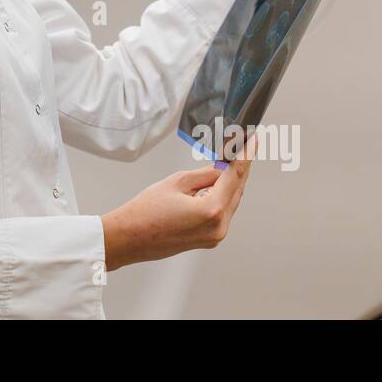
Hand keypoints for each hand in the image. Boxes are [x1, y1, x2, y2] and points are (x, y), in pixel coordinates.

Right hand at [101, 133, 258, 270]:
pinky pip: (223, 213)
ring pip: (231, 202)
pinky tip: (218, 183)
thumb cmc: (145, 212)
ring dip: (231, 182)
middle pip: (237, 190)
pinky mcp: (209, 239)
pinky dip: (223, 196)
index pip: (234, 176)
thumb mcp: (177, 182)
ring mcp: (215, 236)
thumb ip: (205, 174)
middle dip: (239, 167)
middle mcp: (218, 226)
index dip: (244, 156)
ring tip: (228, 161)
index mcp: (211, 210)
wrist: (130, 238)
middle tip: (242, 147)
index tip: (251, 142)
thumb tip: (222, 167)